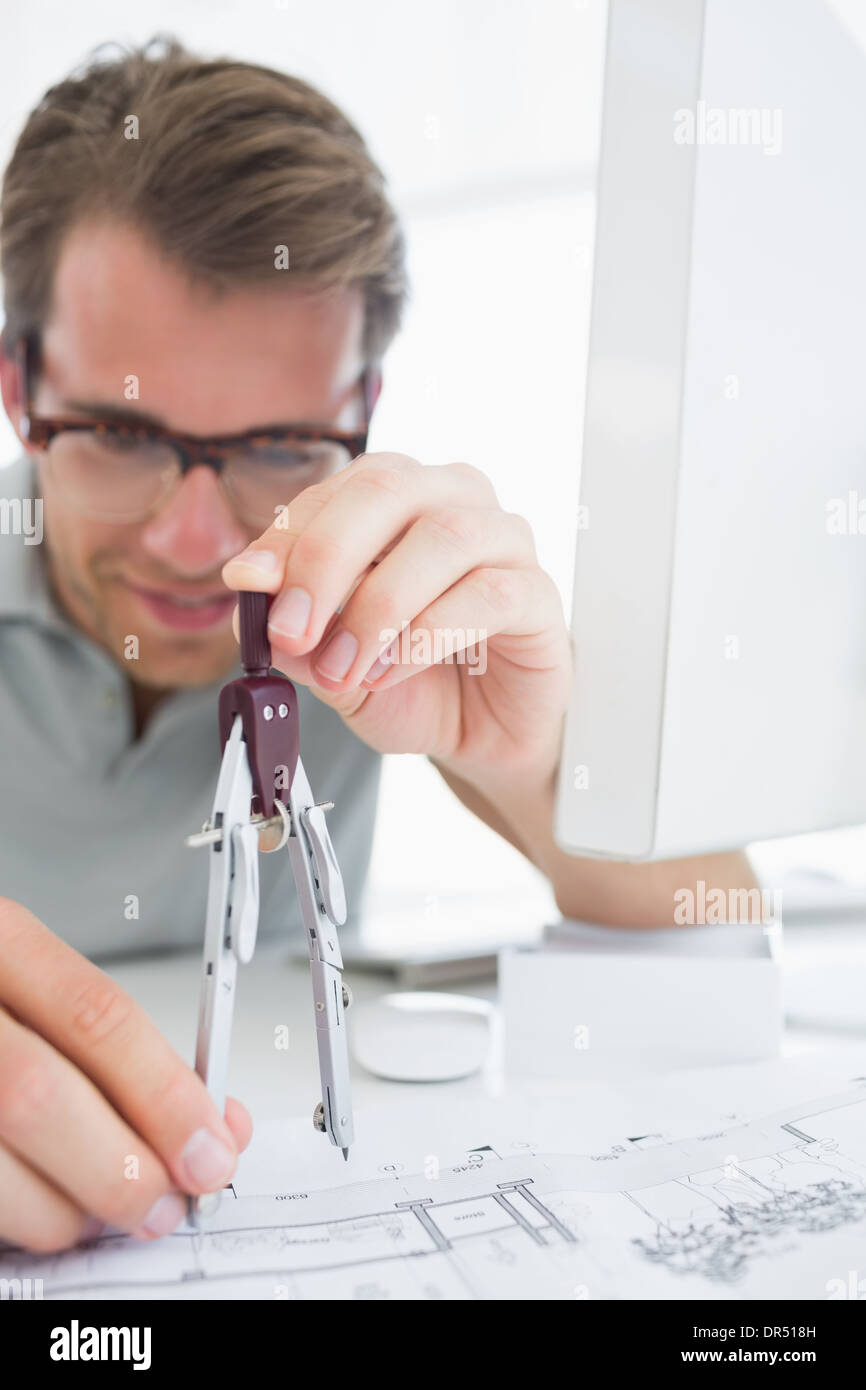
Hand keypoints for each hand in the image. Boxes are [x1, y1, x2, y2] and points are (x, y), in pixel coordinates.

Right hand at [0, 899, 251, 1252]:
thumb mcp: (39, 984)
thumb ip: (117, 1047)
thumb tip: (212, 1125)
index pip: (95, 1015)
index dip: (164, 1094)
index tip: (212, 1148)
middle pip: (38, 1096)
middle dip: (120, 1167)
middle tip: (166, 1202)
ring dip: (67, 1208)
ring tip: (103, 1210)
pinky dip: (20, 1219)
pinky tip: (44, 1206)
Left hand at [221, 454, 571, 798]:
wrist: (477, 736)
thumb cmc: (412, 681)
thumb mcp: (332, 662)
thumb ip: (296, 630)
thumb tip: (255, 601)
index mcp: (396, 499)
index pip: (335, 490)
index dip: (287, 535)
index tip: (248, 583)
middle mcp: (452, 501)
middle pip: (387, 489)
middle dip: (326, 559)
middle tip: (293, 629)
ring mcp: (504, 542)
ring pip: (442, 537)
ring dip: (378, 607)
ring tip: (346, 668)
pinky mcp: (538, 595)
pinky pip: (487, 594)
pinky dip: (427, 634)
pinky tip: (391, 671)